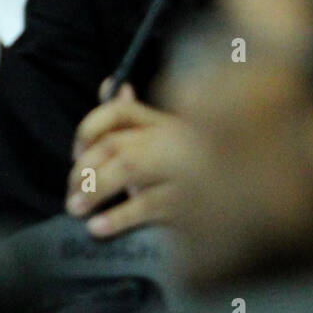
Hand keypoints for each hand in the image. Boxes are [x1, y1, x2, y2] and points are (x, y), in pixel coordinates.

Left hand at [65, 83, 194, 238]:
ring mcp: (182, 168)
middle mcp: (172, 138)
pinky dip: (117, 218)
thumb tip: (109, 85)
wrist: (241, 192)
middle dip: (84, 169)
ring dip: (94, 189)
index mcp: (163, 122)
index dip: (88, 129)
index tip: (75, 153)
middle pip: (116, 143)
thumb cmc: (194, 165)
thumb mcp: (163, 137)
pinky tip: (98, 227)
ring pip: (128, 167)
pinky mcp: (190, 201)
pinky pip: (147, 206)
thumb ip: (132, 116)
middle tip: (71, 194)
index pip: (118, 111)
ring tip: (76, 209)